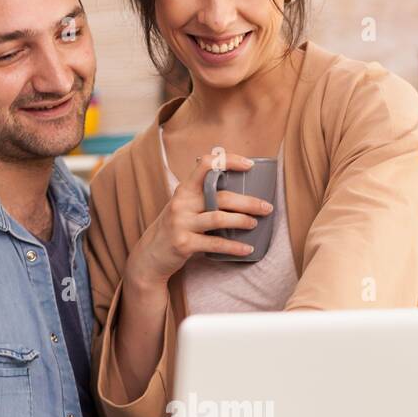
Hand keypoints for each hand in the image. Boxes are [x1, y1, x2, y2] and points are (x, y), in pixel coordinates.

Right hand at [124, 152, 272, 290]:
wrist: (150, 255)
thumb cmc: (176, 227)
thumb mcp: (184, 206)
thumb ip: (203, 195)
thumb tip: (239, 185)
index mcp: (185, 189)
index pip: (206, 164)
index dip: (229, 161)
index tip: (250, 165)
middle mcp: (182, 203)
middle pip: (220, 196)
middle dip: (247, 201)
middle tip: (267, 207)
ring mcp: (181, 223)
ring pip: (218, 218)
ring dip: (241, 220)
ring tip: (256, 224)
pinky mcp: (183, 244)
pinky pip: (214, 244)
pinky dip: (233, 247)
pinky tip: (247, 249)